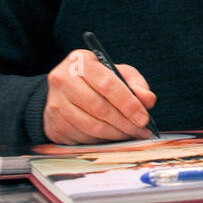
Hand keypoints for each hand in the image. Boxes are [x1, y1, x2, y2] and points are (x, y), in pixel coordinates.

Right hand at [43, 49, 157, 144]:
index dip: (128, 103)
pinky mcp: (54, 125)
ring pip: (91, 127)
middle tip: (141, 129)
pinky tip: (113, 136)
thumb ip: (136, 84)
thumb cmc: (97, 79)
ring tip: (131, 134)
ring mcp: (55, 104)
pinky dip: (102, 141)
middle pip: (99, 108)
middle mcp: (62, 80)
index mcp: (80, 61)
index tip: (144, 117)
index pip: (106, 84)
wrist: (66, 90)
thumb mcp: (118, 72)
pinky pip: (82, 139)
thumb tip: (148, 100)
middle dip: (125, 122)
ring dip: (116, 134)